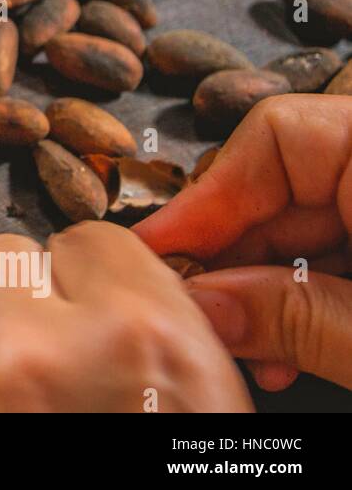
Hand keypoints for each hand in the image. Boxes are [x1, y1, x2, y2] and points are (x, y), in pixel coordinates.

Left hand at [0, 221, 251, 411]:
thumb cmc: (182, 478)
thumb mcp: (206, 401)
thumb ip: (160, 324)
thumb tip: (111, 281)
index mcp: (145, 334)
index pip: (89, 239)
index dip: (96, 276)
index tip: (101, 307)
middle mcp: (51, 346)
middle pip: (8, 254)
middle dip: (31, 295)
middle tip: (59, 346)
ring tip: (17, 376)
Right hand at [135, 94, 351, 390]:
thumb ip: (298, 316)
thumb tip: (204, 304)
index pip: (277, 136)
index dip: (207, 198)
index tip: (157, 251)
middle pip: (287, 188)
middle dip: (234, 259)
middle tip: (190, 313)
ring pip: (313, 229)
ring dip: (270, 292)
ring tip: (246, 351)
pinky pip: (348, 255)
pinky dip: (315, 301)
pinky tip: (292, 352)